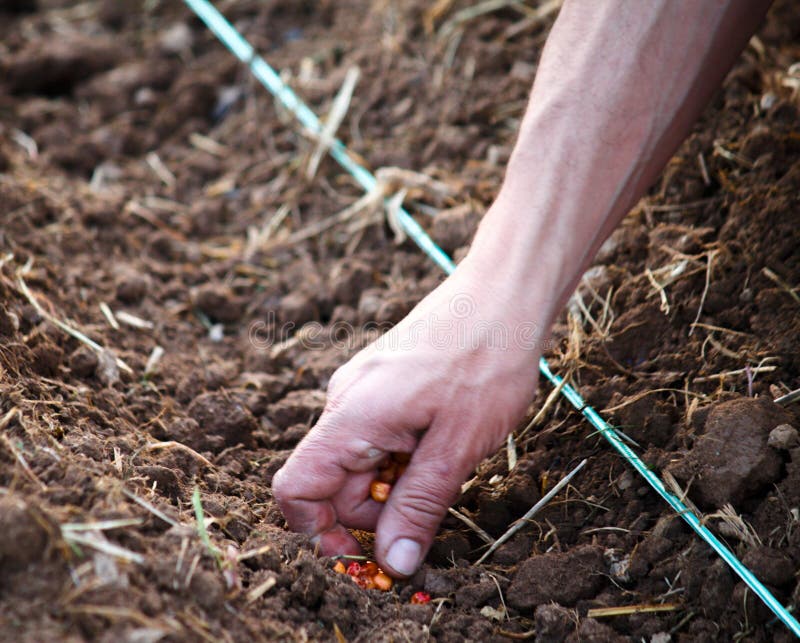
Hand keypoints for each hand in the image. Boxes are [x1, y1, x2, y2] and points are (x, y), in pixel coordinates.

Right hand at [272, 257, 549, 576]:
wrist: (503, 294)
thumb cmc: (485, 360)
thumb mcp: (457, 445)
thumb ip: (419, 506)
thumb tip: (393, 564)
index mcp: (351, 417)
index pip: (294, 489)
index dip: (317, 533)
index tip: (363, 557)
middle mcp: (345, 403)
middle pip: (332, 484)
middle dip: (371, 516)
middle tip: (426, 523)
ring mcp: (363, 391)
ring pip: (358, 463)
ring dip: (392, 488)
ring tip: (444, 474)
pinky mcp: (383, 385)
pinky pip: (376, 438)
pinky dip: (401, 460)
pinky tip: (441, 449)